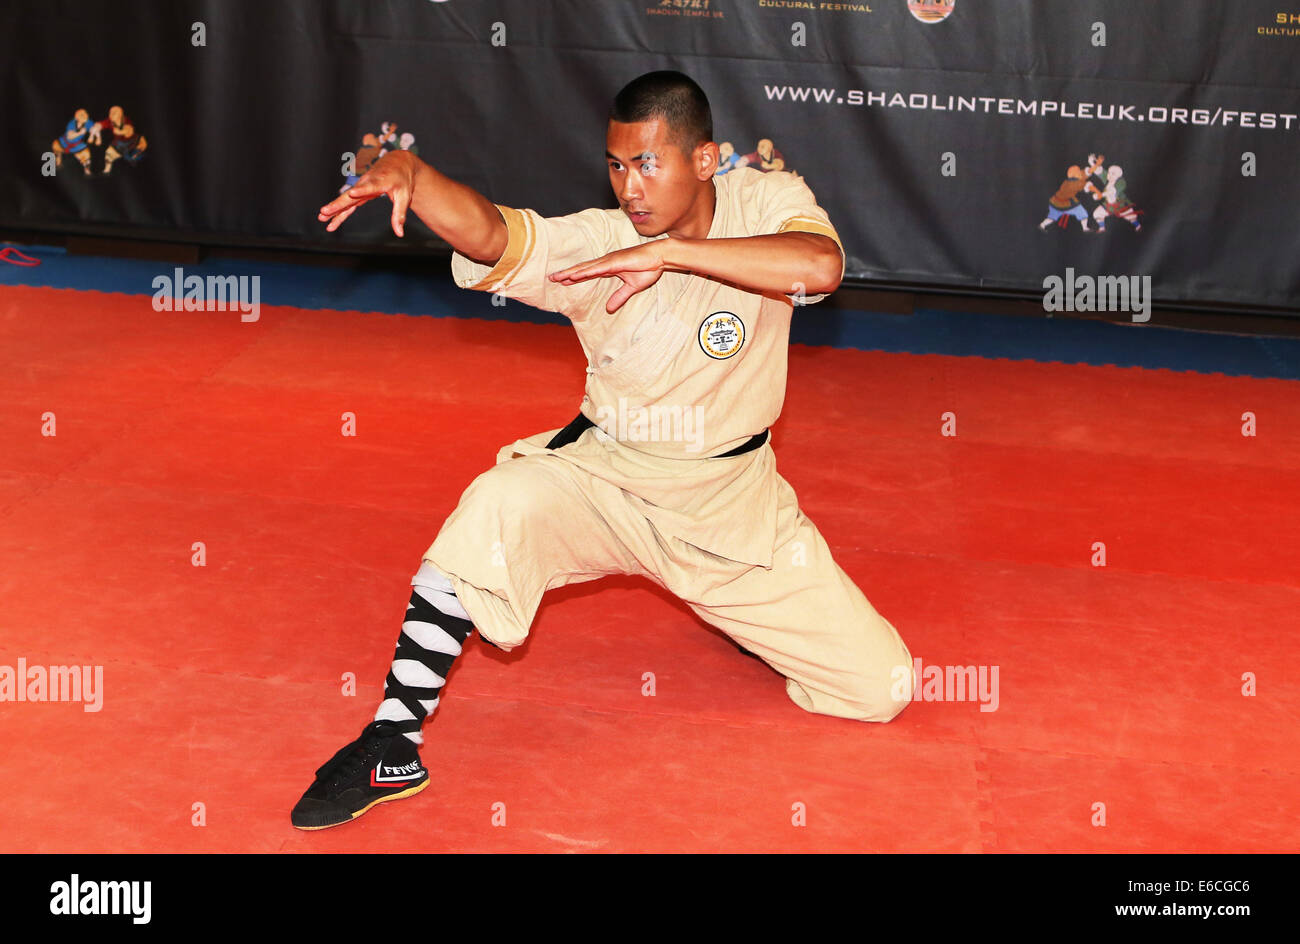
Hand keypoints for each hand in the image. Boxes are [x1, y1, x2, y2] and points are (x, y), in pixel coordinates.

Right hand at [318, 150, 416, 236]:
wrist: (396, 162)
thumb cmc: (402, 179)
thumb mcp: (405, 197)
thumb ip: (399, 214)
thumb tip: (399, 234)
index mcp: (380, 181)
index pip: (369, 187)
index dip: (361, 191)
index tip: (352, 193)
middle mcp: (366, 183)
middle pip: (350, 195)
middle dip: (337, 204)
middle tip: (324, 211)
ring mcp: (360, 187)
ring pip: (345, 199)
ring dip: (333, 209)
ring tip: (321, 218)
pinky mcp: (358, 192)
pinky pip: (348, 203)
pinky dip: (340, 212)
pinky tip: (330, 222)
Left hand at [549, 242, 666, 312]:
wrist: (659, 257)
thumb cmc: (648, 268)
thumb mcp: (631, 288)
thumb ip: (619, 297)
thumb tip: (609, 309)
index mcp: (609, 268)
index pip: (588, 273)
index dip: (574, 277)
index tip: (562, 281)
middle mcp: (606, 263)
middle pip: (582, 269)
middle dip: (567, 274)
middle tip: (551, 278)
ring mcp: (609, 261)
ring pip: (586, 268)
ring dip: (571, 273)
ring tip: (558, 277)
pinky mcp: (615, 262)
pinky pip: (597, 268)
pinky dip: (585, 272)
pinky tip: (575, 275)